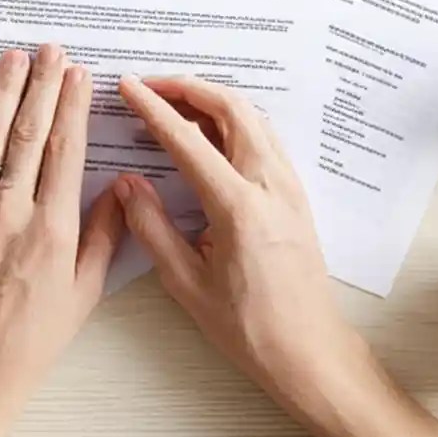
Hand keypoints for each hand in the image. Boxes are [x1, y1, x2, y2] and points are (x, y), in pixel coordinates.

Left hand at [0, 45, 124, 436]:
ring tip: (13, 57)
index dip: (71, 106)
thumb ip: (104, 233)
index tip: (77, 75)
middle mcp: (11, 214)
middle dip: (40, 85)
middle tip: (49, 50)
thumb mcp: (84, 290)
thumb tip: (121, 187)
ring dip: (3, 92)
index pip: (63, 150)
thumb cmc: (32, 335)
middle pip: (27, 134)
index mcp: (53, 230)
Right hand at [115, 76, 437, 436]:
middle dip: (188, 87)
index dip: (153, 108)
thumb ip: (153, 227)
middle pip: (231, 108)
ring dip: (213, 100)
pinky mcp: (296, 194)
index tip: (129, 87)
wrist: (310, 350)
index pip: (188, 140)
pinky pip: (265, 138)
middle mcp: (270, 185)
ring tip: (176, 103)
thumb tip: (128, 184)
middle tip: (151, 86)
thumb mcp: (187, 284)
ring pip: (253, 118)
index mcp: (239, 207)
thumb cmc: (249, 328)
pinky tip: (212, 133)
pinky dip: (234, 121)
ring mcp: (289, 186)